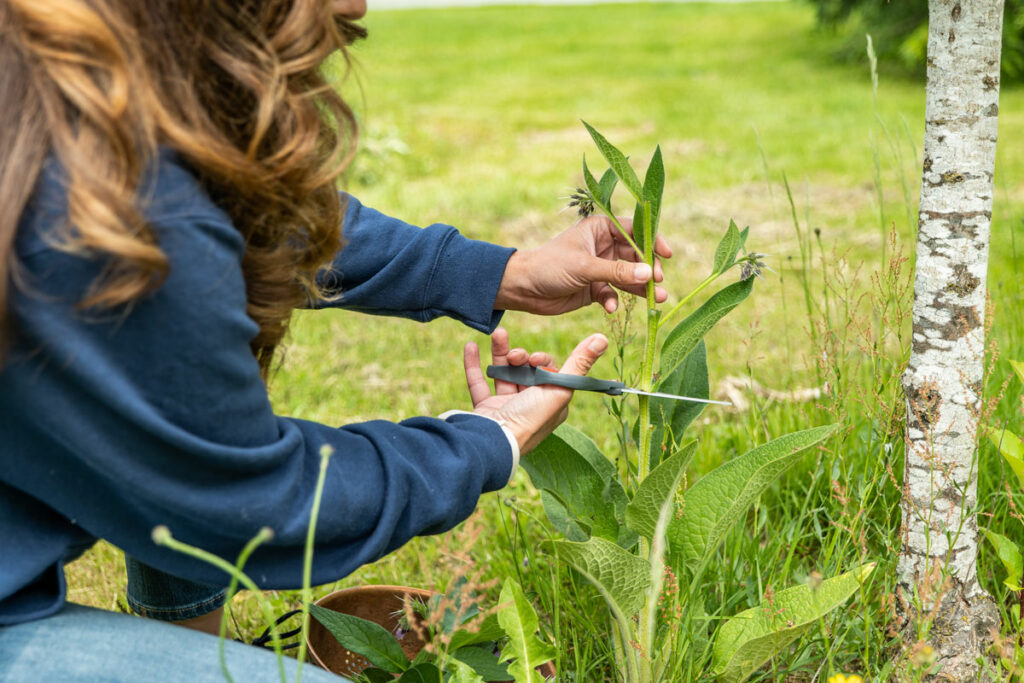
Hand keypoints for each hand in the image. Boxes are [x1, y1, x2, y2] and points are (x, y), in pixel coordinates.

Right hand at [462, 328, 608, 453]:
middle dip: (522, 356)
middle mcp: (530, 405)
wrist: (492, 440)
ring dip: (501, 352)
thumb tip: (602, 339)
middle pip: (527, 370)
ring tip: (498, 334)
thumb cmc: (530, 418)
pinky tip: (471, 345)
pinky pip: (478, 381)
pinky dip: (474, 364)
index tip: (536, 359)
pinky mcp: (485, 408)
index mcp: (551, 404)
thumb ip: (578, 363)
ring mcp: (506, 406)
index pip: (552, 373)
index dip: (544, 361)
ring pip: (504, 372)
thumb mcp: (559, 388)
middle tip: (516, 356)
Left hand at [494, 215, 672, 314]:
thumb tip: (649, 274)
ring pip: (628, 278)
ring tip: (657, 301)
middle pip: (635, 256)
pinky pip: (613, 293)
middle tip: (657, 283)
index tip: (666, 255)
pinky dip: (614, 301)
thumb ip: (617, 272)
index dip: (652, 241)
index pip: (634, 229)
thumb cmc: (550, 266)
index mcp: (600, 229)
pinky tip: (611, 307)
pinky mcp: (594, 288)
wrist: (523, 289)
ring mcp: (600, 268)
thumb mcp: (585, 267)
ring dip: (640, 289)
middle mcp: (603, 246)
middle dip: (648, 270)